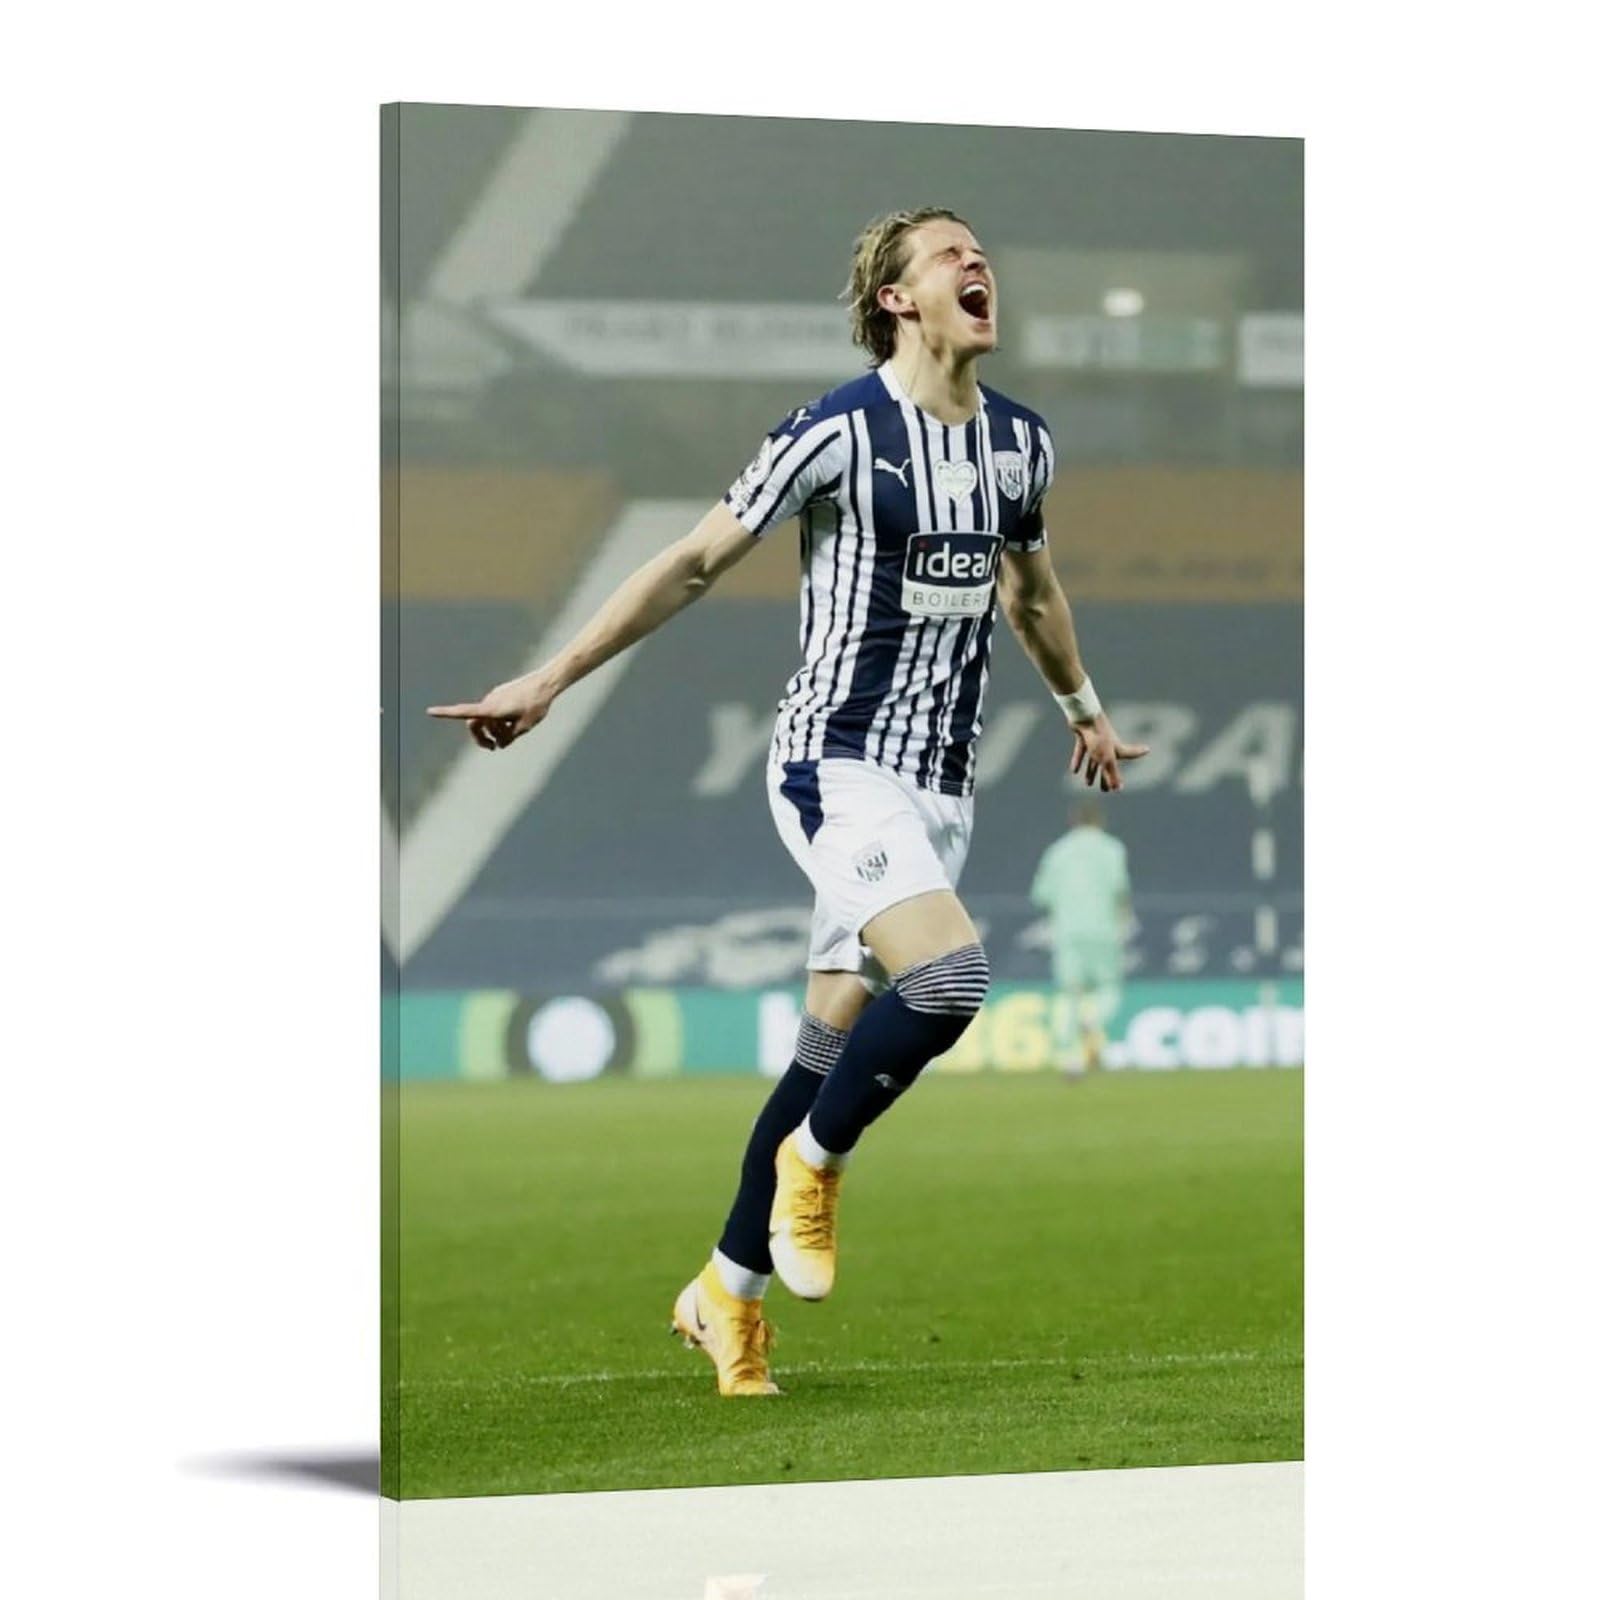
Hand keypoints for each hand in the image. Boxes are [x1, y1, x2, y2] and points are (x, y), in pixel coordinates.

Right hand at [427, 673, 554, 750]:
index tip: (430, 711)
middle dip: (480, 737)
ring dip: (494, 729)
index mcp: (492, 709)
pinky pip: (494, 711)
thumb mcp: (524, 728)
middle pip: (474, 723)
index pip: (465, 713)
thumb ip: (509, 738)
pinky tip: (516, 720)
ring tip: (513, 732)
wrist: (546, 683)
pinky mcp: (501, 695)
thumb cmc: (536, 705)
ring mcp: (494, 697)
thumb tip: (500, 744)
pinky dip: (499, 721)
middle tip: (493, 748)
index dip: (446, 713)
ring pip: (486, 718)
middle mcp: (490, 701)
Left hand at [1069, 714, 1149, 792]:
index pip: (1131, 753)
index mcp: (1118, 748)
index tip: (1147, 749)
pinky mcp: (1084, 736)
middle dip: (1107, 777)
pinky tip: (1074, 771)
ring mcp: (1096, 740)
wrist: (1084, 717)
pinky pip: (1081, 751)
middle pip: (1109, 763)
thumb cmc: (1098, 738)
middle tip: (1106, 790)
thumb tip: (1118, 789)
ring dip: (1091, 771)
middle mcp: (1108, 744)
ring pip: (1094, 759)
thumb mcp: (1106, 760)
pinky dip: (1078, 761)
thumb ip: (1112, 774)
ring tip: (1088, 783)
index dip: (1139, 752)